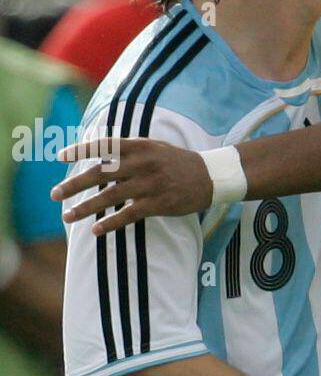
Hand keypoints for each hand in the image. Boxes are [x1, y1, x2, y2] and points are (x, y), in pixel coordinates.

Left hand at [53, 137, 213, 233]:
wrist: (211, 176)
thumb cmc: (178, 162)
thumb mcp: (154, 147)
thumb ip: (129, 149)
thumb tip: (100, 152)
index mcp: (139, 146)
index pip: (104, 146)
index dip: (81, 150)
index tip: (60, 157)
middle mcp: (142, 163)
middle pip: (100, 173)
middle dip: (74, 184)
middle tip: (55, 194)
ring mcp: (150, 184)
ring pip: (110, 195)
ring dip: (86, 207)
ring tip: (67, 216)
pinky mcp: (159, 203)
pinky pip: (129, 214)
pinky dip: (110, 222)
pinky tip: (95, 229)